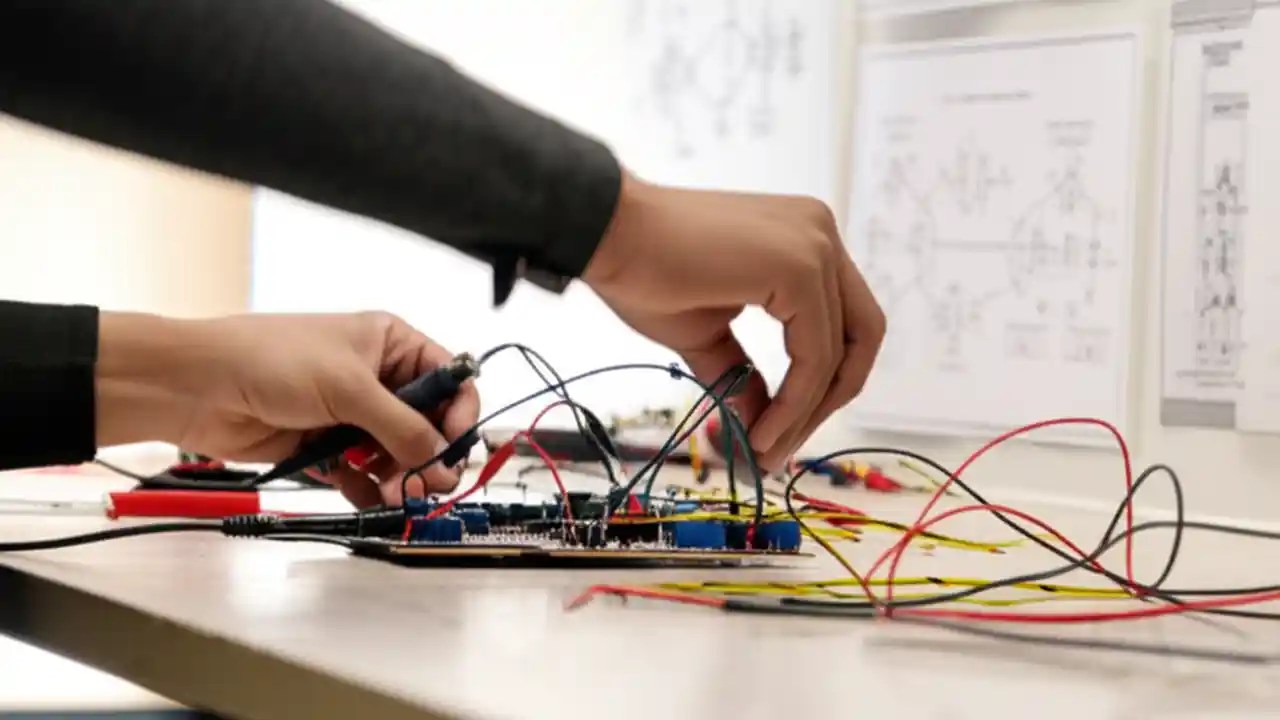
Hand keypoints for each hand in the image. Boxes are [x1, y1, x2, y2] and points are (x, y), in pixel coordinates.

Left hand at [94, 311, 478, 506]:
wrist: (198, 387)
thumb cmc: (270, 359)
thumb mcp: (349, 387)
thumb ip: (402, 426)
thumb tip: (441, 457)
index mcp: (390, 344)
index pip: (448, 380)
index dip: (459, 414)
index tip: (456, 447)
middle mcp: (376, 378)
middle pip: (426, 423)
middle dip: (430, 454)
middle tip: (429, 482)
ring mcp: (350, 414)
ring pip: (396, 454)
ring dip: (401, 476)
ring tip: (397, 495)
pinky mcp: (325, 445)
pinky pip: (362, 473)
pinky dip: (369, 489)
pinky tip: (371, 499)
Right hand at [583, 173, 884, 470]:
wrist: (605, 234)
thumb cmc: (645, 274)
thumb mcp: (708, 336)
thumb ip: (744, 376)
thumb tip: (761, 433)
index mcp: (804, 240)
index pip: (842, 323)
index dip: (821, 384)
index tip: (779, 430)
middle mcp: (821, 233)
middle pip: (862, 335)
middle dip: (828, 400)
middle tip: (782, 447)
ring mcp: (816, 246)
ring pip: (839, 353)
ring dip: (805, 413)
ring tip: (764, 451)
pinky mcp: (801, 267)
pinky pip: (815, 356)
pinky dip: (794, 403)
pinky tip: (759, 431)